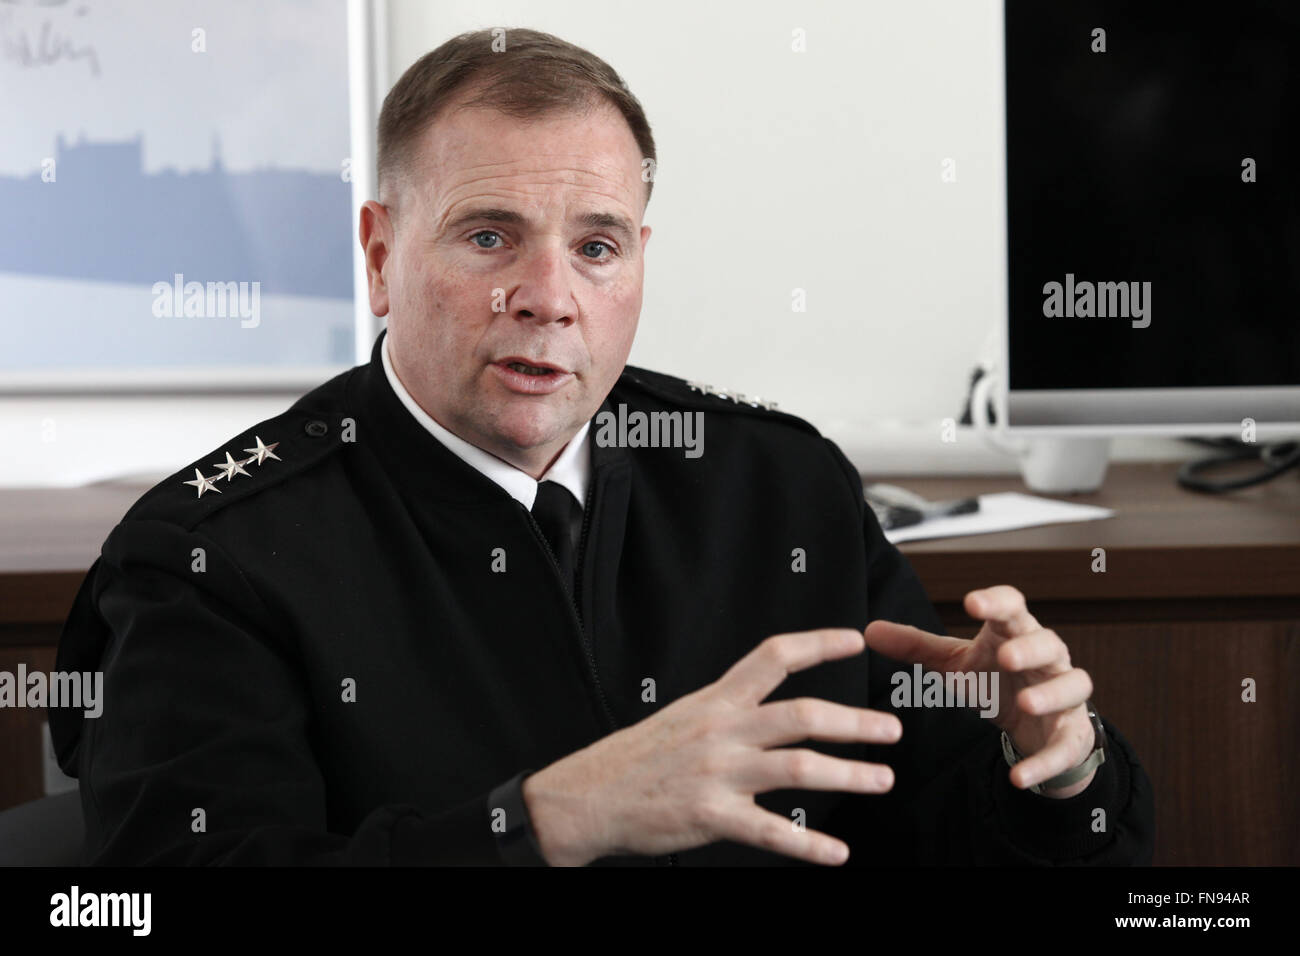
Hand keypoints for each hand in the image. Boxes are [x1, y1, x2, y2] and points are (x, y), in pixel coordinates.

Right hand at [521, 628, 902, 865]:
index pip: (773, 657)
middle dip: (854, 721)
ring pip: (797, 767)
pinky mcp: (711, 816)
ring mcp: (718, 773)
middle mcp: (722, 730)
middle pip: (801, 714)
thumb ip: (728, 710)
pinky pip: (772, 831)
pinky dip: (810, 845)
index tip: (855, 637)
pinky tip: (836, 853)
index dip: (816, 644)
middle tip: (891, 729)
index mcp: (716, 700)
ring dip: (848, 774)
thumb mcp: (682, 716)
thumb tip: (769, 705)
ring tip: (881, 779)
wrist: (588, 796)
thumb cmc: (636, 758)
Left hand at [863, 585, 1096, 797]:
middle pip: (1048, 642)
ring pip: (1073, 684)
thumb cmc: (995, 681)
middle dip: (1029, 648)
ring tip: (1026, 702)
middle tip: (1006, 655)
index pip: (1013, 607)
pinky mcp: (1071, 733)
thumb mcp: (955, 664)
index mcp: (1014, 634)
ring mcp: (1064, 695)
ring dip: (1050, 693)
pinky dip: (1045, 762)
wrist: (1035, 726)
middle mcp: (1046, 658)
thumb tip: (868, 630)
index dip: (996, 602)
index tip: (971, 602)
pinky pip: (1065, 745)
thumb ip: (916, 647)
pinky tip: (1019, 776)